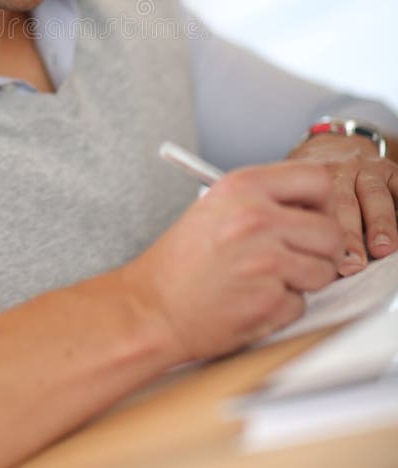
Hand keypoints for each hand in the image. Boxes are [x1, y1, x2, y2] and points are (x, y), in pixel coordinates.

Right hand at [123, 161, 343, 363]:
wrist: (154, 305)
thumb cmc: (183, 259)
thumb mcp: (217, 206)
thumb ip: (265, 199)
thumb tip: (316, 208)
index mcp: (243, 186)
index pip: (317, 179)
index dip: (323, 202)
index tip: (315, 216)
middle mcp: (257, 218)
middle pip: (330, 231)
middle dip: (322, 250)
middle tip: (301, 257)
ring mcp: (266, 261)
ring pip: (324, 270)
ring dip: (304, 280)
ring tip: (269, 279)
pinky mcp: (269, 301)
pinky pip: (301, 304)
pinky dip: (283, 307)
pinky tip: (254, 298)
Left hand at [289, 134, 397, 275]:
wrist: (335, 142)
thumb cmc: (312, 179)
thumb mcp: (297, 187)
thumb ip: (298, 213)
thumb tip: (298, 255)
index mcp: (312, 179)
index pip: (315, 207)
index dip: (320, 234)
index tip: (323, 261)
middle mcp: (340, 171)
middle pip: (345, 203)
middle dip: (350, 236)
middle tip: (353, 263)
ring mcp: (368, 170)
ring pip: (375, 195)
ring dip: (381, 224)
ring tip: (384, 249)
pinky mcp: (391, 170)